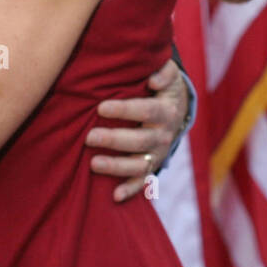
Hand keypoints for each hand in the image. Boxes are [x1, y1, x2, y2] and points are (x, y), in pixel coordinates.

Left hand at [86, 59, 187, 201]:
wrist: (176, 107)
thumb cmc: (161, 87)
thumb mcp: (168, 74)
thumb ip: (164, 70)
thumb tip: (154, 79)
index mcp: (166, 111)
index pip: (147, 111)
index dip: (125, 110)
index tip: (101, 107)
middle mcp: (164, 135)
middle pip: (141, 140)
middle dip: (115, 140)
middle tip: (89, 137)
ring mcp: (158, 153)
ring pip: (140, 164)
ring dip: (117, 166)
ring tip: (93, 164)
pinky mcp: (152, 166)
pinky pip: (142, 181)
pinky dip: (130, 190)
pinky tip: (114, 196)